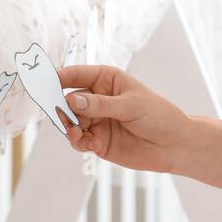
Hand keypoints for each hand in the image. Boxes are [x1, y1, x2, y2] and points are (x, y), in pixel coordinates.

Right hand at [56, 64, 188, 173]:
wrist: (174, 145)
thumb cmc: (159, 116)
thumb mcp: (132, 106)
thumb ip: (101, 105)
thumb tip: (72, 100)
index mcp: (107, 80)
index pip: (77, 75)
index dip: (60, 78)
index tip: (46, 84)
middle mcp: (98, 99)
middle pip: (68, 100)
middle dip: (63, 109)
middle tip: (65, 118)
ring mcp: (96, 120)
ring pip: (69, 122)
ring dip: (69, 129)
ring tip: (78, 135)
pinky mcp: (97, 140)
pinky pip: (78, 140)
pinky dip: (80, 143)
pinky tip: (93, 146)